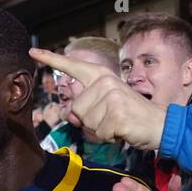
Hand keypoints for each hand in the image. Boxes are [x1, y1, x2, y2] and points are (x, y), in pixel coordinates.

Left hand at [29, 49, 165, 149]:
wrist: (159, 124)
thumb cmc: (130, 115)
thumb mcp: (106, 107)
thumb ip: (86, 107)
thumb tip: (71, 114)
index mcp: (101, 76)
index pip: (72, 66)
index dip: (51, 60)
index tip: (32, 52)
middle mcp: (105, 82)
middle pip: (77, 109)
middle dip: (91, 120)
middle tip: (112, 118)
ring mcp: (112, 98)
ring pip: (87, 123)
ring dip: (101, 130)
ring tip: (119, 123)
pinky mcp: (117, 115)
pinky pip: (100, 134)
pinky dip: (110, 137)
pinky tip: (123, 130)